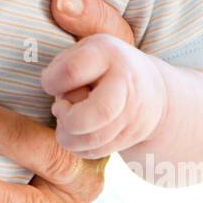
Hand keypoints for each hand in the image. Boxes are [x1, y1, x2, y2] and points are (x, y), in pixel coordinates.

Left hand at [0, 0, 137, 202]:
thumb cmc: (23, 145)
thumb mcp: (27, 95)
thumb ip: (29, 51)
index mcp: (93, 97)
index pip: (107, 49)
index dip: (92, 20)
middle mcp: (95, 135)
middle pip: (84, 106)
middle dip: (43, 80)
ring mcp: (81, 180)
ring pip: (55, 156)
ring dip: (9, 135)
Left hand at [42, 34, 167, 160]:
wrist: (152, 91)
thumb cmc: (102, 67)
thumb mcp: (83, 51)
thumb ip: (62, 66)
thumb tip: (50, 85)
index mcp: (108, 53)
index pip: (71, 72)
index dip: (51, 83)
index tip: (51, 84)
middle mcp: (125, 83)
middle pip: (99, 112)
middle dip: (68, 120)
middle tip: (59, 110)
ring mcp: (132, 113)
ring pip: (94, 139)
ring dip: (68, 137)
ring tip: (64, 123)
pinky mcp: (130, 137)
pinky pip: (96, 151)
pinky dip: (79, 148)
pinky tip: (77, 134)